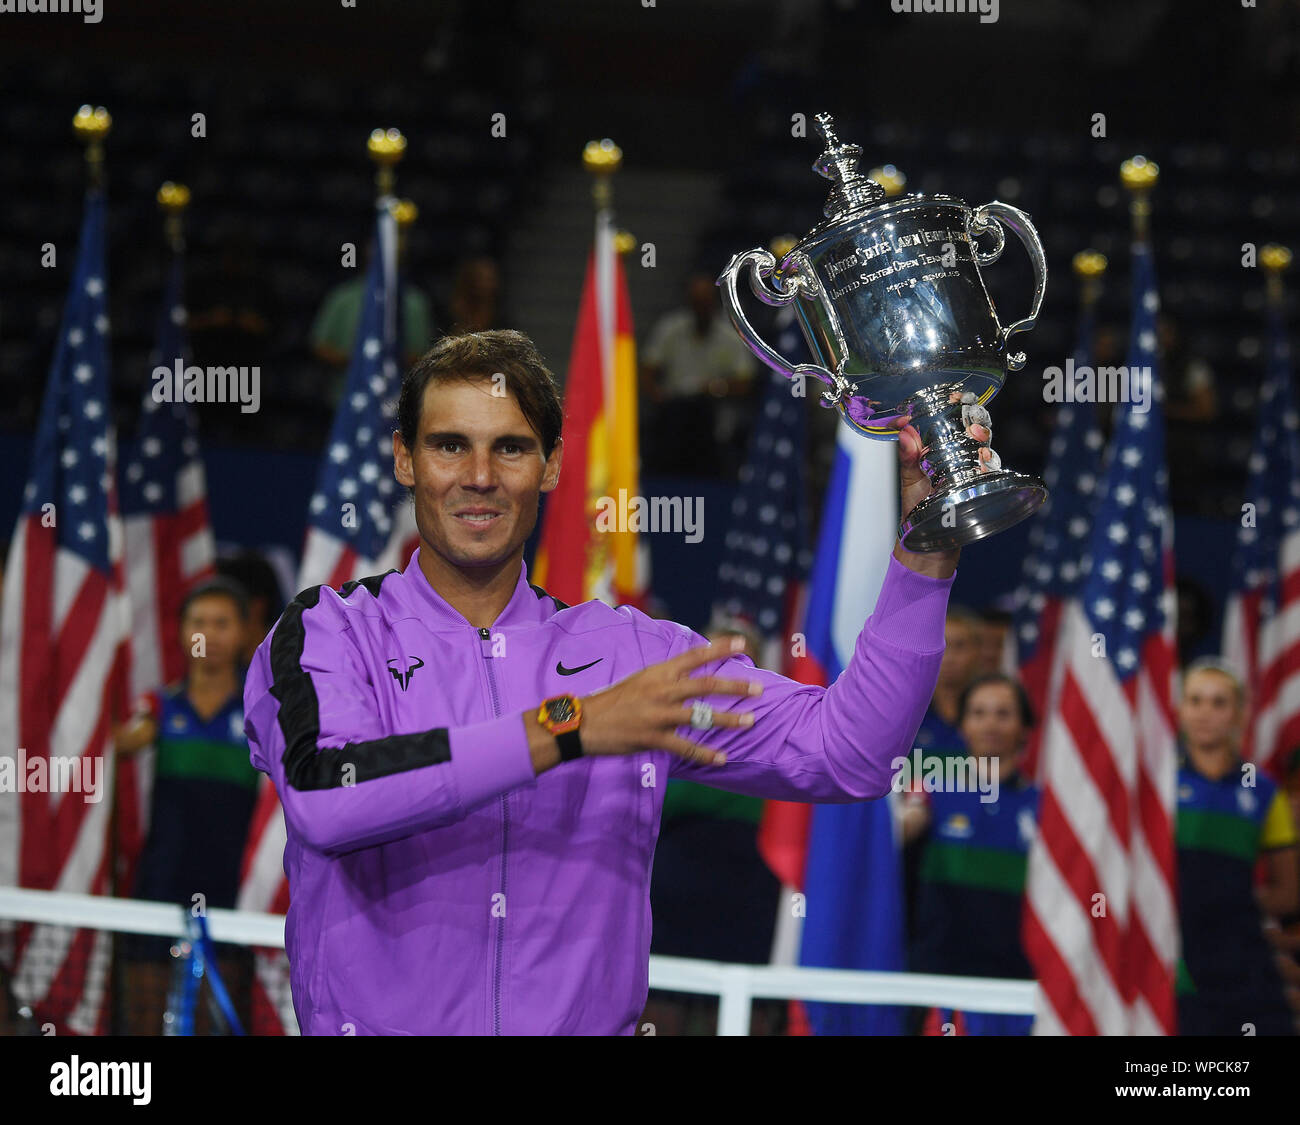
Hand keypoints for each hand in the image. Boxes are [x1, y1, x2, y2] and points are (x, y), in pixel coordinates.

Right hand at [579, 637, 762, 765]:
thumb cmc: (613, 701)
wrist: (584, 722)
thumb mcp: (640, 680)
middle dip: (735, 686)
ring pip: (701, 715)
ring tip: (749, 721)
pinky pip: (685, 746)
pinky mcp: (652, 737)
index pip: (694, 656)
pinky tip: (722, 758)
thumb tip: (690, 675)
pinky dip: (706, 754)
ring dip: (728, 719)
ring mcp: (658, 714)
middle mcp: (661, 690)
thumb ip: (665, 678)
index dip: (720, 649)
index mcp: (658, 673)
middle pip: (705, 685)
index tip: (742, 643)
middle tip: (758, 688)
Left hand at [887, 393, 995, 575]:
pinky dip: (990, 464)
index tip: (957, 396)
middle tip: (974, 427)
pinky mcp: (979, 490)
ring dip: (985, 444)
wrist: (928, 549)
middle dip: (977, 423)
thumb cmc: (915, 513)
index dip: (956, 406)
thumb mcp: (909, 483)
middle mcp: (957, 459)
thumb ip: (908, 459)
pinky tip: (986, 462)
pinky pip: (991, 472)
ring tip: (981, 446)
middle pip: (973, 431)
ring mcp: (970, 474)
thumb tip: (904, 431)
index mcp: (937, 451)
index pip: (950, 421)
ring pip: (985, 449)